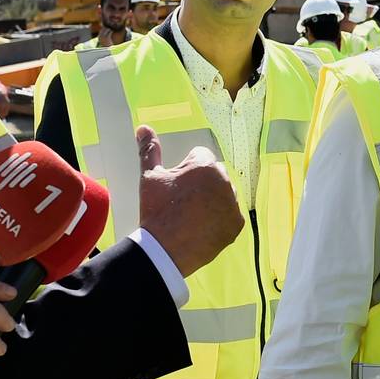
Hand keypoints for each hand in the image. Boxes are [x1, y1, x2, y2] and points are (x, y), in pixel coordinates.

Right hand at [136, 124, 242, 275]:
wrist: (163, 251)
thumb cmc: (156, 211)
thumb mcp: (150, 177)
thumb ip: (149, 150)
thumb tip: (143, 127)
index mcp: (206, 165)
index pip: (199, 156)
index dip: (185, 170)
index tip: (175, 187)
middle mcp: (225, 181)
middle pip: (213, 174)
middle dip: (201, 183)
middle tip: (182, 203)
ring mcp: (233, 204)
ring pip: (223, 194)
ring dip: (212, 199)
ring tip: (191, 216)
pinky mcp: (236, 225)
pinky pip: (229, 215)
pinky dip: (219, 219)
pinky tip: (201, 227)